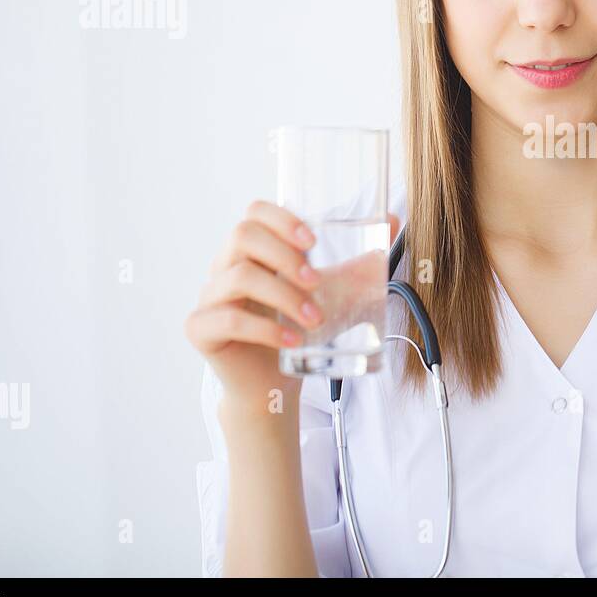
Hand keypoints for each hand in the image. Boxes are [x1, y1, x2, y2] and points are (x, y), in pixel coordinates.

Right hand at [184, 200, 400, 413]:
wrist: (272, 384)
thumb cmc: (296, 329)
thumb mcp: (332, 292)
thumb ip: (357, 261)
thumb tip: (395, 222)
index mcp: (252, 251)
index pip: (255, 212)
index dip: (282, 218)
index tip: (313, 241)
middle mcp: (225, 267)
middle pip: (243, 235)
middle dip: (285, 255)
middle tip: (317, 282)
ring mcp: (210, 297)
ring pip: (238, 276)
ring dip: (283, 294)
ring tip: (315, 318)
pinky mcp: (201, 329)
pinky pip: (229, 319)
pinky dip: (266, 328)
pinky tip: (293, 340)